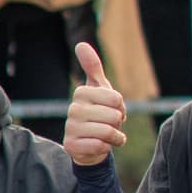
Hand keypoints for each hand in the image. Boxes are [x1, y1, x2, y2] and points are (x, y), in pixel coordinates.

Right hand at [64, 43, 129, 165]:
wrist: (89, 144)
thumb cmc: (98, 113)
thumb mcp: (99, 89)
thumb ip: (93, 67)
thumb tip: (80, 44)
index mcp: (81, 93)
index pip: (116, 99)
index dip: (120, 108)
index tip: (111, 110)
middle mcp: (73, 109)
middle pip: (114, 116)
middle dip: (118, 124)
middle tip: (109, 124)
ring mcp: (70, 128)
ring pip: (108, 132)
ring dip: (115, 137)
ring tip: (108, 136)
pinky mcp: (71, 146)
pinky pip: (100, 146)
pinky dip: (106, 148)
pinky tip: (101, 146)